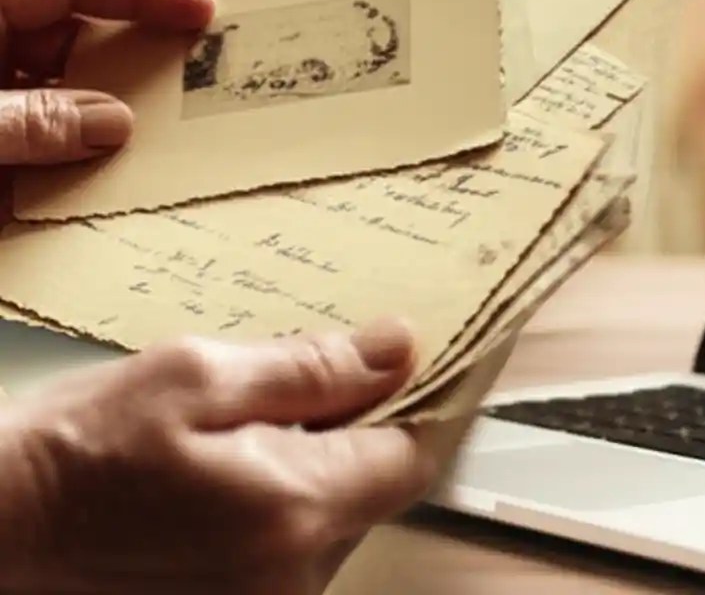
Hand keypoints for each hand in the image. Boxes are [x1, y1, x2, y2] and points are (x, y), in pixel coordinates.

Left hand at [0, 0, 213, 164]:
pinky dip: (72, 170)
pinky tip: (107, 189)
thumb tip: (114, 123)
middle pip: (75, 44)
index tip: (202, 12)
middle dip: (134, 66)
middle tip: (195, 89)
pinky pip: (37, 152)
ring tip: (161, 151)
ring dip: (106, 128)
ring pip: (61, 102)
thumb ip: (30, 120)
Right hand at [0, 319, 436, 594]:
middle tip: (275, 402)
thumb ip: (311, 368)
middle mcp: (294, 575)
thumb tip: (399, 349)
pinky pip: (291, 557)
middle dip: (345, 438)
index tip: (396, 376)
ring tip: (226, 451)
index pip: (412, 456)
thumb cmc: (74, 454)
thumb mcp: (192, 377)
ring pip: (333, 526)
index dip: (413, 407)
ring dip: (306, 480)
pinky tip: (215, 493)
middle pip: (373, 491)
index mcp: (295, 507)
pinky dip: (274, 517)